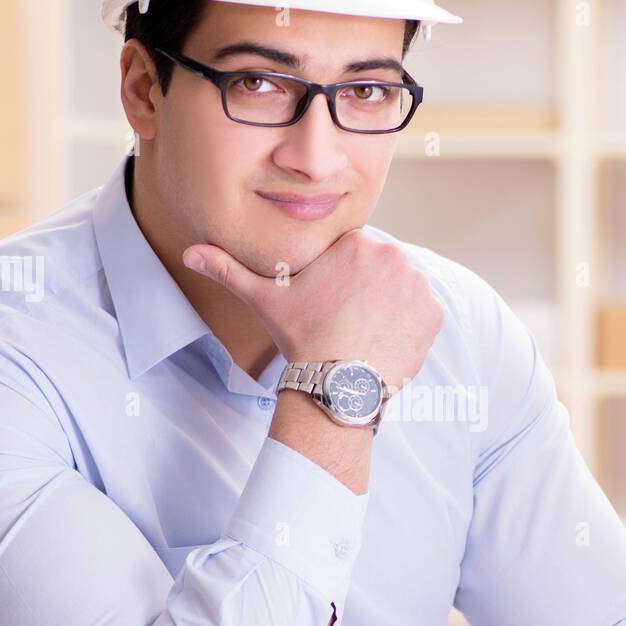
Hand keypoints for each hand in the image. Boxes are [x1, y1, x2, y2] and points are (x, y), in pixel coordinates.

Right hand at [182, 228, 444, 391]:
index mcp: (356, 242)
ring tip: (366, 331)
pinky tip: (384, 340)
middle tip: (349, 320)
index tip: (335, 302)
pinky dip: (410, 326)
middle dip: (370, 290)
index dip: (345, 279)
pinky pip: (424, 312)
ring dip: (391, 305)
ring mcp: (418, 283)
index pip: (357, 253)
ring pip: (405, 289)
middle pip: (384, 268)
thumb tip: (190, 252)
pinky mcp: (434, 311)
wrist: (337, 382)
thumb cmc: (302, 338)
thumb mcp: (264, 300)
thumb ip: (230, 270)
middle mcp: (393, 254)